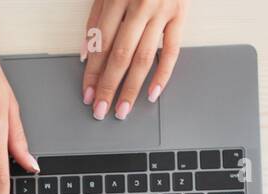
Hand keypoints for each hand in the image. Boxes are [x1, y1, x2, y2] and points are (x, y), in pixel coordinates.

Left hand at [81, 0, 189, 119]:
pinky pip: (172, 51)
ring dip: (131, 88)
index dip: (92, 72)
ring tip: (122, 109)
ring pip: (144, 57)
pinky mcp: (181, 15)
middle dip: (108, 86)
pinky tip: (151, 93)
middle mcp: (141, 4)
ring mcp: (163, 11)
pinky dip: (162, 75)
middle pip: (121, 55)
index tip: (87, 93)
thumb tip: (86, 55)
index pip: (101, 43)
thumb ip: (96, 19)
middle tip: (100, 110)